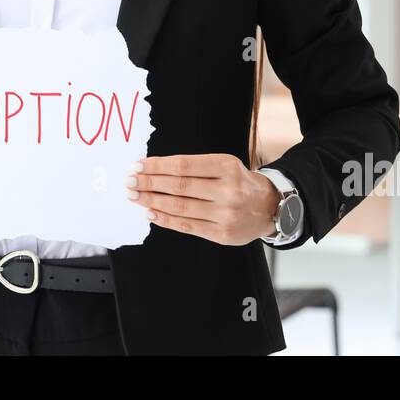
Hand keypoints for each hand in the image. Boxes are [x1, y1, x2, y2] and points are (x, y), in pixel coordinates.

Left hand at [126, 154, 281, 245]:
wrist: (270, 207)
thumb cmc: (239, 182)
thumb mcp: (224, 165)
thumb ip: (194, 167)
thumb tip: (154, 170)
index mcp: (226, 166)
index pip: (183, 165)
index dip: (156, 166)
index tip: (137, 165)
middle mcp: (228, 190)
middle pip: (178, 186)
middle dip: (149, 183)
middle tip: (129, 181)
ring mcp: (225, 214)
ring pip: (180, 207)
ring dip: (152, 201)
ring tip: (135, 197)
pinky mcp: (222, 234)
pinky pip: (186, 226)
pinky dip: (165, 220)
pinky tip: (151, 213)